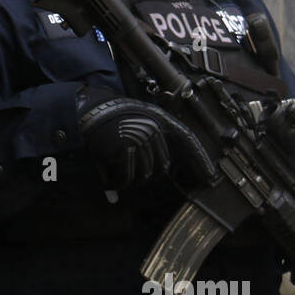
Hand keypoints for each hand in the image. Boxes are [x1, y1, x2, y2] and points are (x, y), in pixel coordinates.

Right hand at [76, 87, 214, 189]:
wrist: (84, 111)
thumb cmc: (106, 118)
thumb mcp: (133, 123)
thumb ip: (148, 145)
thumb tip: (159, 170)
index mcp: (158, 119)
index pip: (187, 140)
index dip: (199, 159)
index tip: (210, 177)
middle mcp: (153, 129)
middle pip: (160, 166)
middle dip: (145, 175)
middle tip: (126, 174)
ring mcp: (140, 139)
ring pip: (143, 175)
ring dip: (128, 180)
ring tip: (113, 175)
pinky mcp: (124, 148)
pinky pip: (126, 178)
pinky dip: (116, 182)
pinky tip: (108, 180)